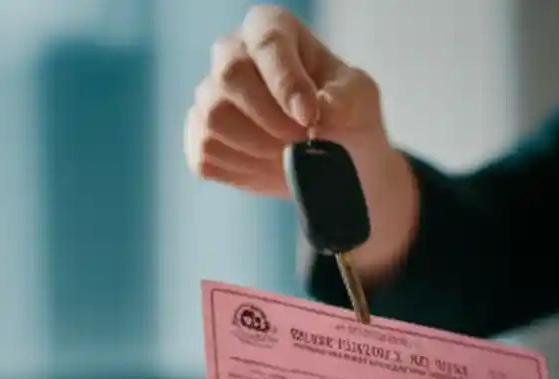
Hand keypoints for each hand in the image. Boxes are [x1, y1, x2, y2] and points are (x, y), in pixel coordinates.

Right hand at [183, 4, 417, 285]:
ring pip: (213, 118)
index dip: (286, 83)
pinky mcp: (199, 136)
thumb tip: (320, 108)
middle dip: (269, 118)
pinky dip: (241, 169)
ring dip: (257, 148)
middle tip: (301, 142)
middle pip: (230, 75)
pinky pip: (206, 153)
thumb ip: (343, 98)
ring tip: (289, 157)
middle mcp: (232, 54)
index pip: (268, 43)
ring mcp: (210, 96)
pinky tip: (267, 167)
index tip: (309, 117)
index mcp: (271, 29)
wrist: (333, 159)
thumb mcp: (359, 99)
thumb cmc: (345, 115)